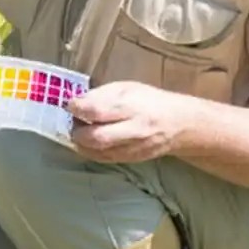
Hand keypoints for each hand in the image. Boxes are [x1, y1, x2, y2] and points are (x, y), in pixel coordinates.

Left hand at [66, 81, 194, 163]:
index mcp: (131, 106)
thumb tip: (78, 102)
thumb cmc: (150, 101)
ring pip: (97, 151)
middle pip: (96, 137)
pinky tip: (88, 143)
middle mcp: (132, 130)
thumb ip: (103, 94)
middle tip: (72, 122)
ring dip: (81, 143)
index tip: (70, 104)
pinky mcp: (130, 160)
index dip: (78, 108)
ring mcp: (131, 148)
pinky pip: (103, 159)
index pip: (98, 110)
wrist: (178, 125)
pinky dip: (90, 152)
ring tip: (79, 131)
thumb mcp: (128, 88)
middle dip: (77, 131)